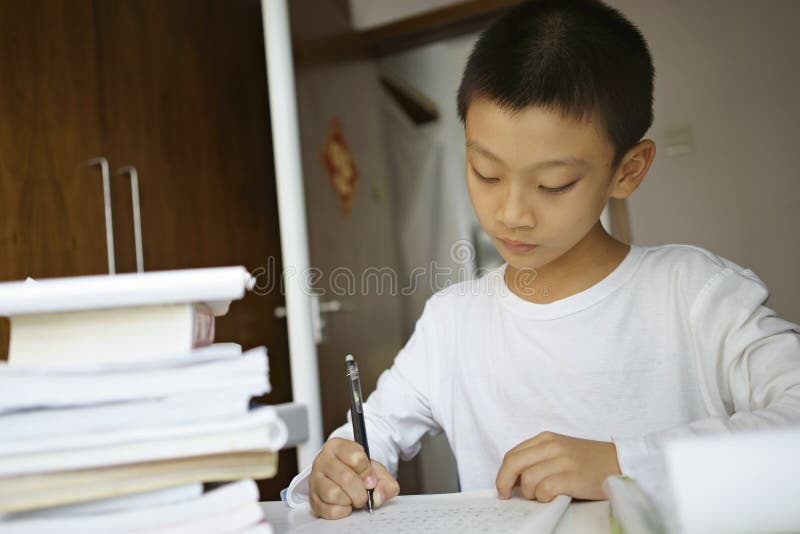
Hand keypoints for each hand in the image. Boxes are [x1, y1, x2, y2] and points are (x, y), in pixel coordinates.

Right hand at [309, 437, 399, 518]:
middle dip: (360, 492)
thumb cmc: (358, 472)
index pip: (356, 457)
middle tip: (363, 495)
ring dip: (349, 501)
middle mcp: (323, 460)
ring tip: (352, 499)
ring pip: (333, 494)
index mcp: (338, 446)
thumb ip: (385, 482)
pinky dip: (341, 511)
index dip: (368, 473)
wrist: (343, 478)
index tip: (371, 481)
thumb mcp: (375, 471)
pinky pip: (328, 509)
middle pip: (345, 477)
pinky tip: (344, 506)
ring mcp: (315, 479)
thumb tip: (378, 496)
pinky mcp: (312, 498)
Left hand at [495, 431, 620, 501]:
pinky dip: (544, 498)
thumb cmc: (590, 461)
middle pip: (513, 463)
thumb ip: (538, 459)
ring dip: (531, 493)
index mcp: (546, 439)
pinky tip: (553, 497)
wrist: (621, 462)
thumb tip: (514, 480)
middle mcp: (552, 446)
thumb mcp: (560, 452)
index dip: (503, 473)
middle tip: (507, 496)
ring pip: (528, 479)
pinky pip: (545, 489)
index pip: (512, 455)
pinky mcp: (573, 476)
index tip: (503, 487)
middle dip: (504, 482)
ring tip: (542, 496)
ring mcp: (563, 460)